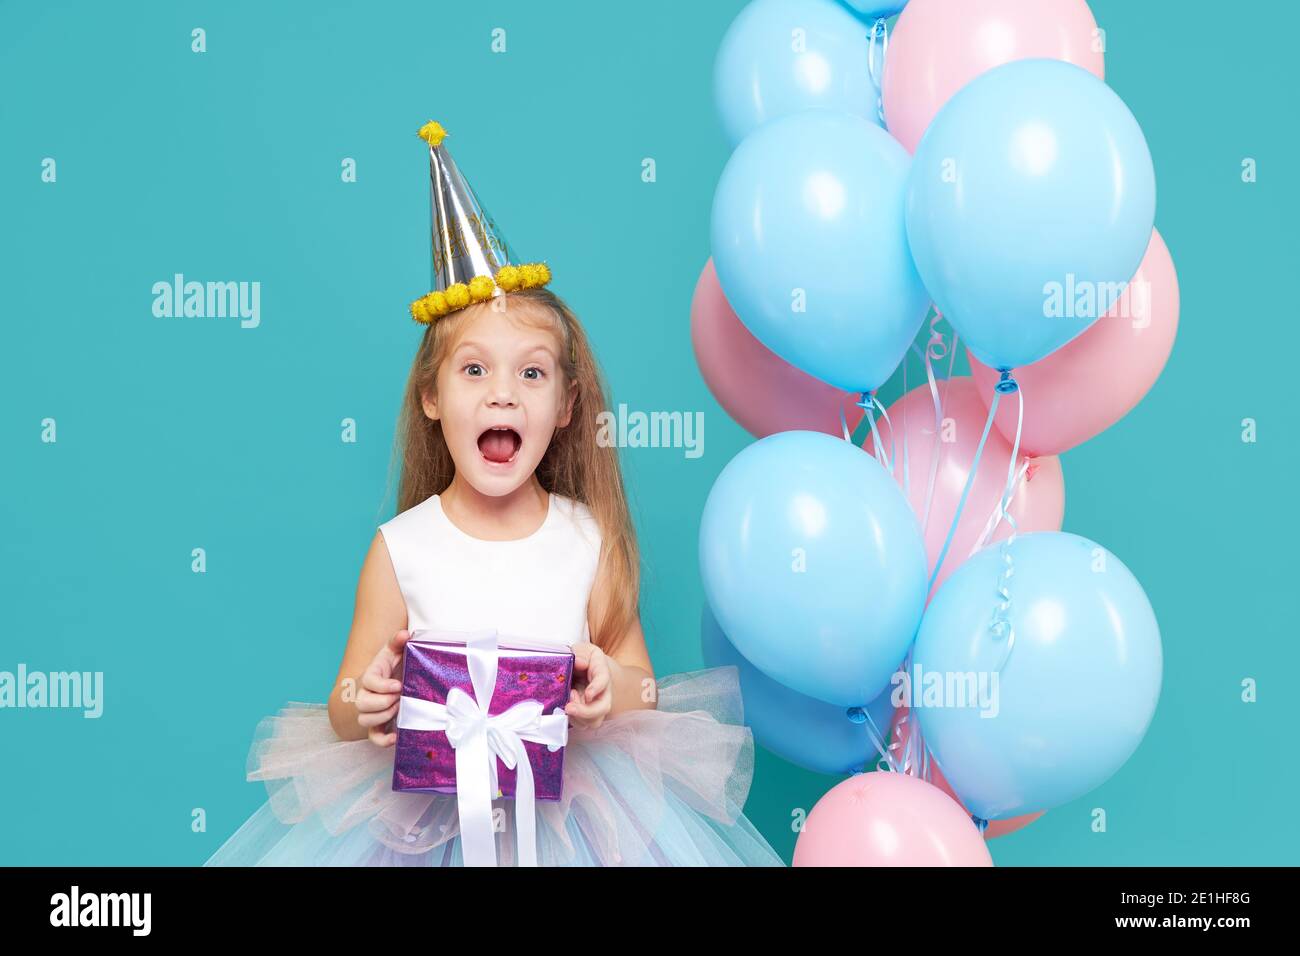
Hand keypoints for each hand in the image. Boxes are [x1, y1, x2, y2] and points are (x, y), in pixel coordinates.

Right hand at [357, 629, 410, 746]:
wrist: (388, 683)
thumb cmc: (392, 667)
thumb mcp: (394, 652)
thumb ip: (397, 642)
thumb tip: (404, 634)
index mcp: (370, 676)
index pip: (369, 682)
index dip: (382, 686)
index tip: (399, 685)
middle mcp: (365, 695)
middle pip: (362, 703)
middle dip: (383, 702)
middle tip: (400, 697)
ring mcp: (369, 712)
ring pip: (365, 720)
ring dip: (383, 716)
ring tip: (399, 709)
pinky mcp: (377, 726)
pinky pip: (373, 737)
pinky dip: (382, 740)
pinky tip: (395, 737)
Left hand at [565, 641, 612, 730]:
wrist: (587, 669)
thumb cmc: (585, 659)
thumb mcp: (584, 650)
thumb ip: (581, 653)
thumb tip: (579, 662)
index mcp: (601, 672)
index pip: (604, 680)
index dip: (597, 688)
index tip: (588, 693)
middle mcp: (602, 693)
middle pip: (602, 708)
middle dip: (587, 712)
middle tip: (569, 707)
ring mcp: (595, 706)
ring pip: (593, 721)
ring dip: (578, 717)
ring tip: (567, 704)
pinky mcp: (585, 715)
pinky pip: (581, 724)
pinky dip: (572, 720)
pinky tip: (565, 708)